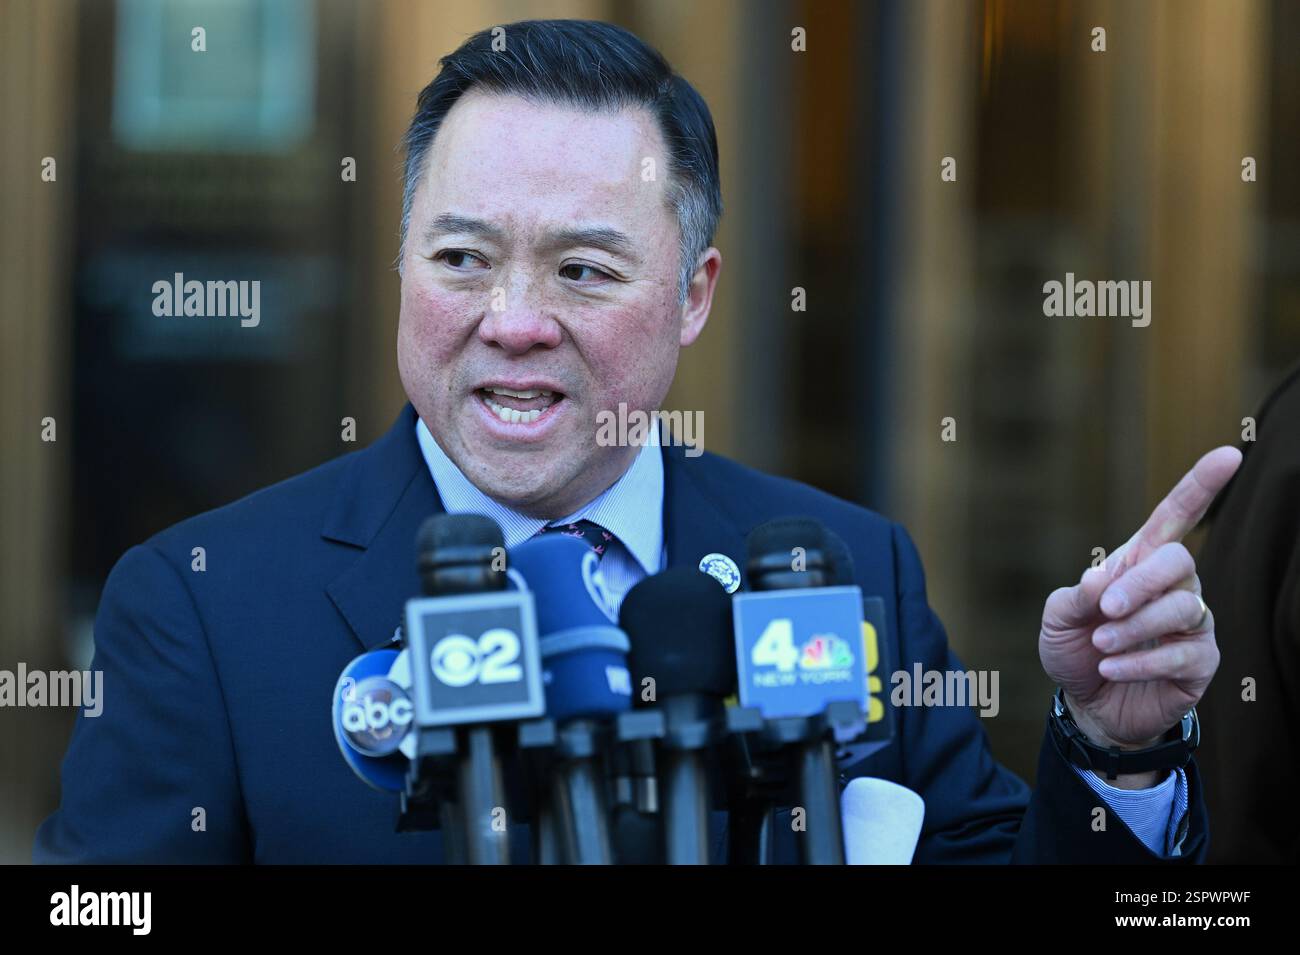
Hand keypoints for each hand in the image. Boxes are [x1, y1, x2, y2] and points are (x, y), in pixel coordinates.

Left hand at [1038, 446, 1241, 783]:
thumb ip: (1074, 595)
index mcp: (1139, 562)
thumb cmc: (1076, 650)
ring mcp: (1192, 623)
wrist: (1088, 706)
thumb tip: (1100, 580)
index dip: (1201, 485)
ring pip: (1181, 608)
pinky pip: (1181, 653)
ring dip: (1134, 627)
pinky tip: (1111, 669)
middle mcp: (1173, 587)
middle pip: (1179, 561)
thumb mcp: (1058, 618)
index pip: (1176, 516)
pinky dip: (1140, 661)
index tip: (1230, 453)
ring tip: (1101, 645)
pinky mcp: (1200, 661)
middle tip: (1103, 610)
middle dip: (1140, 583)